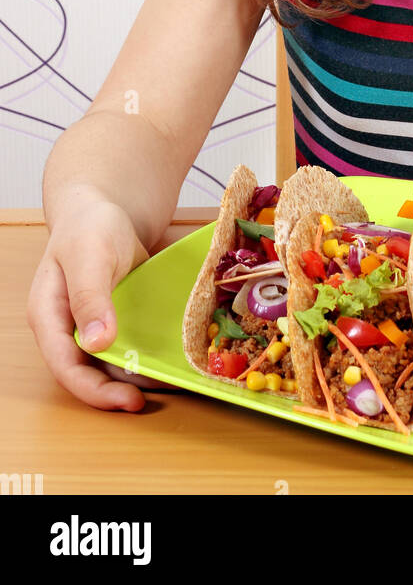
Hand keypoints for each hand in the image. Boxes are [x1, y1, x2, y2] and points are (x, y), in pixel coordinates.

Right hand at [27, 194, 173, 411]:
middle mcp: (63, 328)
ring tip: (164, 385)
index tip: (127, 398)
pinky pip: (122, 347)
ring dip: (130, 378)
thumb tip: (96, 343)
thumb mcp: (90, 255)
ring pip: (104, 365)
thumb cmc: (89, 227)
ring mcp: (85, 326)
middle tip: (145, 402)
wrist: (101, 209)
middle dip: (112, 392)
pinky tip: (165, 362)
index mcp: (47, 315)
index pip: (64, 365)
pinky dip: (140, 357)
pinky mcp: (107, 322)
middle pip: (83, 373)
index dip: (93, 389)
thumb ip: (90, 297)